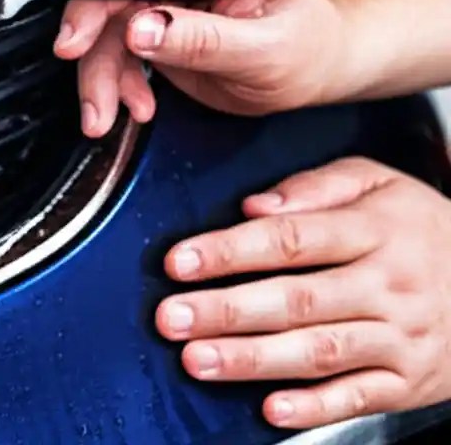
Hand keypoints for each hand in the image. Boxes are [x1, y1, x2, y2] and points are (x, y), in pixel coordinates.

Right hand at [52, 0, 351, 137]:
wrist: (305, 68)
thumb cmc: (304, 45)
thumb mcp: (268, 49)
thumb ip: (206, 39)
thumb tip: (144, 29)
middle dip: (90, 20)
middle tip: (75, 50)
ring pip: (101, 17)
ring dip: (96, 68)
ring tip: (107, 110)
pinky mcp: (143, 14)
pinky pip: (106, 44)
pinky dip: (111, 79)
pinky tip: (135, 102)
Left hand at [154, 157, 450, 429]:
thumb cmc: (421, 227)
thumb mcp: (378, 183)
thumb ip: (315, 187)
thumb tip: (254, 206)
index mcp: (374, 231)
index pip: (292, 239)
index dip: (230, 251)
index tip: (178, 261)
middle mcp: (388, 284)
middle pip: (298, 299)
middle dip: (226, 310)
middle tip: (171, 317)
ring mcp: (400, 337)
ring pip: (320, 350)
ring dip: (253, 359)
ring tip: (198, 360)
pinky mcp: (408, 382)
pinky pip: (358, 398)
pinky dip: (315, 407)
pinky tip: (271, 409)